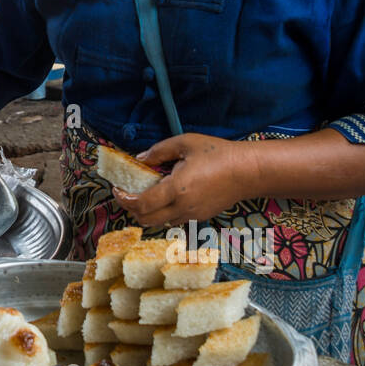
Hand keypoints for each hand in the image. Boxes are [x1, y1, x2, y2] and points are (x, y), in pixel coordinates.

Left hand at [110, 133, 258, 227]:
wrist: (248, 172)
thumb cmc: (218, 153)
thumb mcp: (185, 143)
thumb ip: (159, 151)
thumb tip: (139, 158)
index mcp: (176, 189)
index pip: (141, 204)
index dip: (124, 199)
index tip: (116, 189)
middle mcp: (182, 207)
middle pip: (146, 219)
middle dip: (131, 209)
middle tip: (126, 193)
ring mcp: (192, 215)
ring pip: (159, 222)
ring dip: (146, 212)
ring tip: (144, 194)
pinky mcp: (200, 217)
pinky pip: (173, 220)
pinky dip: (162, 213)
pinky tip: (164, 196)